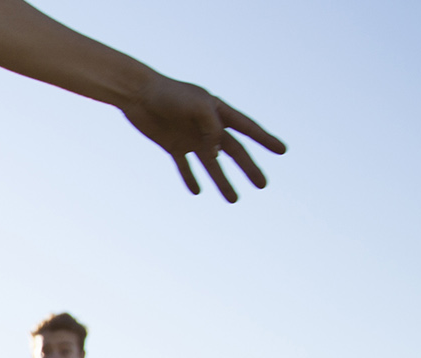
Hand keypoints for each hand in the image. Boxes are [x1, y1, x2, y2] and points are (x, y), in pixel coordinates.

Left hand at [122, 75, 285, 202]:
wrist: (138, 95)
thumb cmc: (169, 95)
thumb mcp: (197, 106)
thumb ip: (212, 128)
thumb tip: (217, 154)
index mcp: (219, 112)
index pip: (248, 128)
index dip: (265, 140)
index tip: (282, 151)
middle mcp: (208, 127)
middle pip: (233, 151)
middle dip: (248, 168)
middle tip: (263, 185)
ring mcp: (191, 138)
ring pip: (211, 164)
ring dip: (222, 181)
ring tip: (233, 200)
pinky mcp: (172, 146)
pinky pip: (184, 166)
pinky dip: (190, 178)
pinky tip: (197, 191)